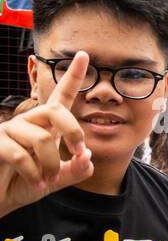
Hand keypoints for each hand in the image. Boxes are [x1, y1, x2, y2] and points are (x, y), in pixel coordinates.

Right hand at [0, 51, 93, 216]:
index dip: (73, 77)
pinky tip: (33, 182)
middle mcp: (27, 123)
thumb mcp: (55, 179)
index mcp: (45, 127)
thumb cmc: (22, 185)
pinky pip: (21, 155)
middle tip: (77, 153)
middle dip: (73, 132)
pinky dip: (33, 174)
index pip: (61, 97)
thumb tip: (86, 155)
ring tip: (45, 179)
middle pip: (56, 110)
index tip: (85, 55)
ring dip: (50, 164)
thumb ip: (74, 170)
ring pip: (42, 138)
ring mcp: (8, 130)